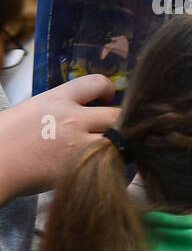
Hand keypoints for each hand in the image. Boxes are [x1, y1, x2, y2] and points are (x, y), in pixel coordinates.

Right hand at [0, 75, 117, 201]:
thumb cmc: (2, 140)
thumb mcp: (28, 110)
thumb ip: (56, 108)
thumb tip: (74, 111)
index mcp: (56, 99)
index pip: (97, 82)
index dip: (108, 89)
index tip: (106, 99)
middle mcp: (73, 118)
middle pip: (116, 114)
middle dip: (120, 121)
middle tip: (115, 128)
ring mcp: (79, 144)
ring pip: (119, 140)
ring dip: (118, 144)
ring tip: (110, 149)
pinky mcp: (82, 168)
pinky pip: (111, 163)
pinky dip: (113, 164)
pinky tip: (103, 166)